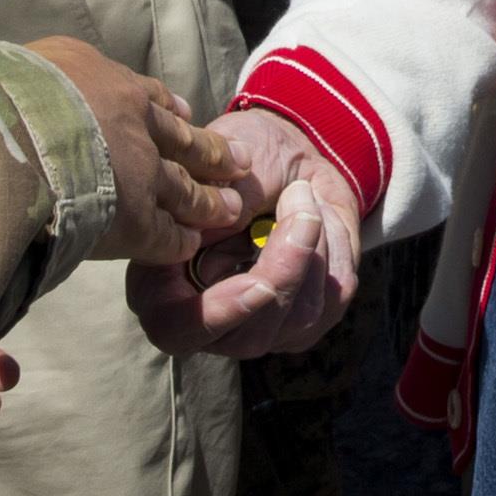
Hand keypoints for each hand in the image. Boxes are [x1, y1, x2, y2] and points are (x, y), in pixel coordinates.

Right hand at [24, 37, 253, 264]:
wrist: (12, 133)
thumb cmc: (16, 92)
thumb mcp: (46, 59)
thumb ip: (63, 69)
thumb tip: (54, 76)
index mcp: (118, 90)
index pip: (154, 101)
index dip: (173, 111)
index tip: (188, 115)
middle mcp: (141, 131)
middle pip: (186, 145)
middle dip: (214, 156)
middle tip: (241, 163)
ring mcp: (143, 176)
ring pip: (186, 191)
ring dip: (209, 202)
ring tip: (230, 208)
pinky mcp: (136, 222)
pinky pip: (166, 235)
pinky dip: (179, 240)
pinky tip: (189, 244)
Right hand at [126, 107, 365, 358]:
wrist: (285, 161)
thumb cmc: (238, 159)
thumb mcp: (223, 170)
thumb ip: (217, 206)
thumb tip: (232, 230)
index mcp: (161, 287)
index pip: (178, 329)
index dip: (220, 313)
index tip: (259, 282)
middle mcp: (206, 320)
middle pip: (250, 336)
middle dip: (286, 271)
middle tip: (300, 204)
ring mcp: (256, 328)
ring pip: (299, 319)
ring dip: (314, 248)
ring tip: (302, 194)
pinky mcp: (301, 324)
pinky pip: (331, 302)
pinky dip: (334, 250)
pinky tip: (319, 216)